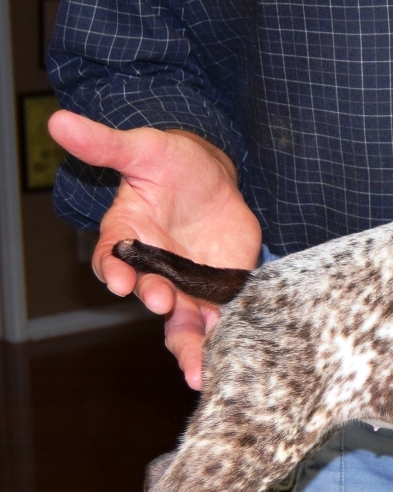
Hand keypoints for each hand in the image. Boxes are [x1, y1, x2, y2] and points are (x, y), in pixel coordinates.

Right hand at [48, 110, 260, 388]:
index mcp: (129, 238)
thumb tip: (59, 119)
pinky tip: (234, 355)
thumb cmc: (171, 164)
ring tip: (197, 372)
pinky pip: (222, 320)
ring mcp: (189, 285)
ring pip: (185, 324)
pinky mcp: (222, 291)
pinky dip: (227, 338)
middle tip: (164, 306)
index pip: (114, 260)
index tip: (121, 280)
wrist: (214, 177)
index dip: (115, 271)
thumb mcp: (142, 149)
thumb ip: (106, 145)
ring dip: (191, 348)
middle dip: (157, 307)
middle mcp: (155, 269)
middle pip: (150, 299)